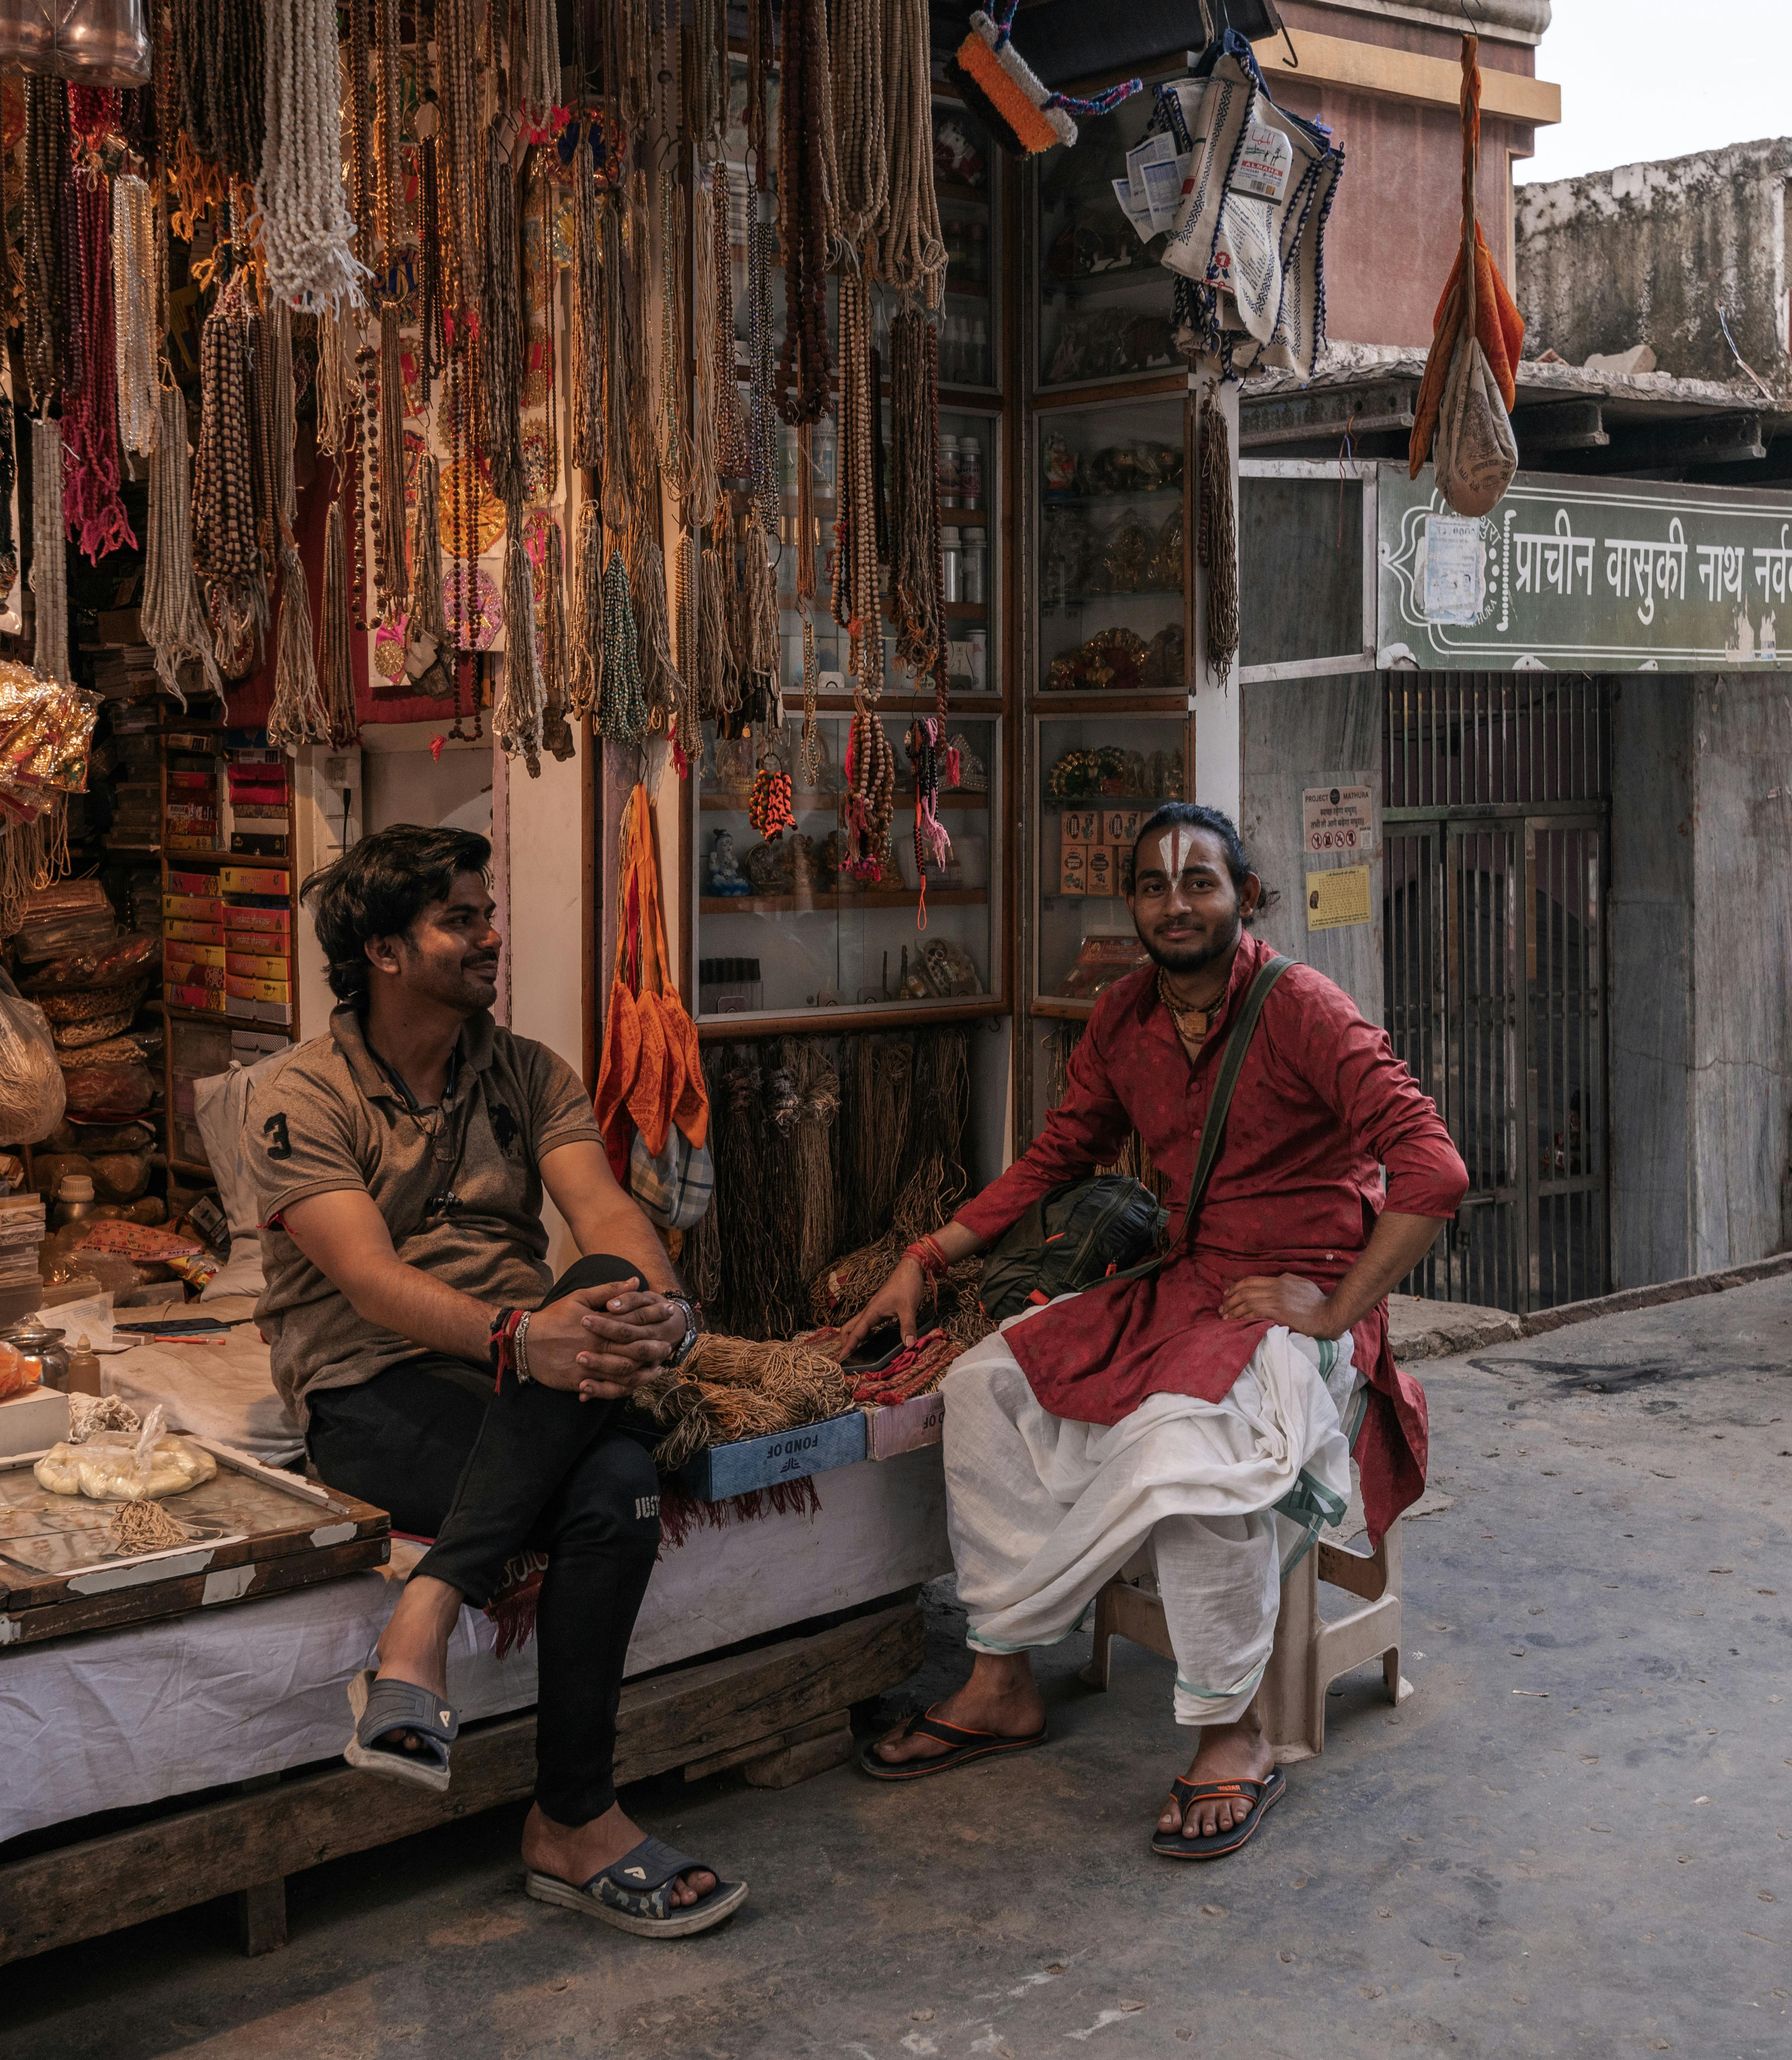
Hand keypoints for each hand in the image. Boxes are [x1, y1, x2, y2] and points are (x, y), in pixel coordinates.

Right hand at [518, 1278, 681, 1398]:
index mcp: (600, 1323)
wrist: (524, 1343)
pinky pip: (607, 1388)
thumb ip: (609, 1291)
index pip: (633, 1319)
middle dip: (654, 1346)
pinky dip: (624, 1388)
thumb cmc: (553, 1317)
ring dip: (645, 1370)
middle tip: (669, 1345)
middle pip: (634, 1348)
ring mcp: (590, 1365)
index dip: (654, 1315)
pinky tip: (636, 1385)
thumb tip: (635, 1280)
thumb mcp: (579, 1297)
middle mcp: (598, 1345)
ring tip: (659, 1368)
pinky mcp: (581, 1381)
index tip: (670, 1312)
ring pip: (625, 1371)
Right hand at [837, 1257, 927, 1355]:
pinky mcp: (881, 1308)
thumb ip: (908, 1326)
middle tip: (847, 1357)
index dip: (847, 1347)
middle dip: (846, 1342)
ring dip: (854, 1338)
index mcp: (871, 1311)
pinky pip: (867, 1323)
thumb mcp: (908, 1307)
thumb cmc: (907, 1285)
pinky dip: (864, 1333)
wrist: (911, 1269)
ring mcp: (874, 1309)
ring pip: (857, 1325)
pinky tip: (871, 1340)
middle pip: (849, 1328)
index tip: (839, 1360)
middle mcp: (870, 1311)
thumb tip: (908, 1344)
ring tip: (855, 1353)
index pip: (855, 1333)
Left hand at [1217, 1272, 1343, 1338]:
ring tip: (1225, 1317)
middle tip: (1222, 1308)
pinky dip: (1243, 1316)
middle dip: (1230, 1299)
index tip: (1227, 1294)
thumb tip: (1277, 1279)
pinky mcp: (1278, 1312)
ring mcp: (1277, 1299)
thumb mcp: (1301, 1284)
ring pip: (1247, 1301)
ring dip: (1233, 1309)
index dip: (1236, 1287)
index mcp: (1280, 1280)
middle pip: (1245, 1290)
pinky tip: (1237, 1321)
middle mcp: (1276, 1287)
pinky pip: (1254, 1312)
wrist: (1329, 1313)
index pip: (1251, 1280)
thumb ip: (1286, 1281)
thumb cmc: (1317, 1301)